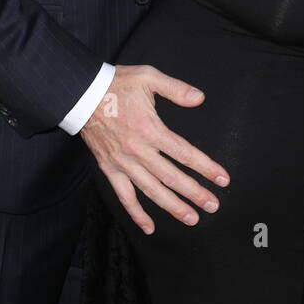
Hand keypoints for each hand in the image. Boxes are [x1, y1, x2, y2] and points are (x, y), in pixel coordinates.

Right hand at [80, 64, 228, 234]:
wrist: (81, 94)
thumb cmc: (116, 84)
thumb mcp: (148, 77)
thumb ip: (175, 89)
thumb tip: (199, 98)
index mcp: (150, 129)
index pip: (185, 154)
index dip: (206, 167)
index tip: (222, 179)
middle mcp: (138, 150)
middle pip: (172, 177)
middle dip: (195, 193)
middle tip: (213, 205)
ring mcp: (123, 162)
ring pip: (151, 190)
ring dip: (172, 206)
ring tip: (191, 218)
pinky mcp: (109, 168)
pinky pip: (124, 196)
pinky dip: (136, 213)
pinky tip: (149, 227)